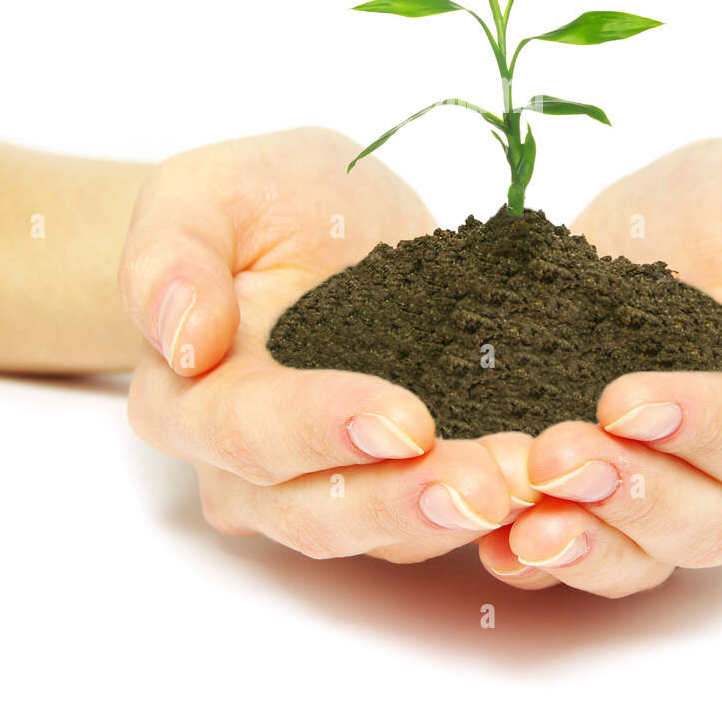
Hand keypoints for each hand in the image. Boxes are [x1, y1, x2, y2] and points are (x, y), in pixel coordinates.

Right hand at [120, 128, 513, 562]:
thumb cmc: (254, 200)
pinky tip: (550, 477)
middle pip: (318, 511)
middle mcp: (249, 468)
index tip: (405, 419)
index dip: (324, 429)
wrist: (318, 217)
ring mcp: (328, 483)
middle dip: (406, 501)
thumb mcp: (204, 192)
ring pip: (385, 530)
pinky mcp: (399, 479)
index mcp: (189, 400)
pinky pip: (440, 512)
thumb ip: (171, 255)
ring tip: (533, 484)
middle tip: (488, 484)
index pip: (248, 433)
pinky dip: (494, 502)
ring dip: (460, 515)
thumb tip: (183, 337)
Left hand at [478, 139, 721, 595]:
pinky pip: (584, 557)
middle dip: (632, 493)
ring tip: (525, 516)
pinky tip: (498, 545)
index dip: (705, 431)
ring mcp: (679, 504)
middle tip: (558, 453)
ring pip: (648, 558)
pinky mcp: (607, 505)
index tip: (625, 398)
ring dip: (585, 538)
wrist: (681, 226)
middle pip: (711, 524)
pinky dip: (541, 562)